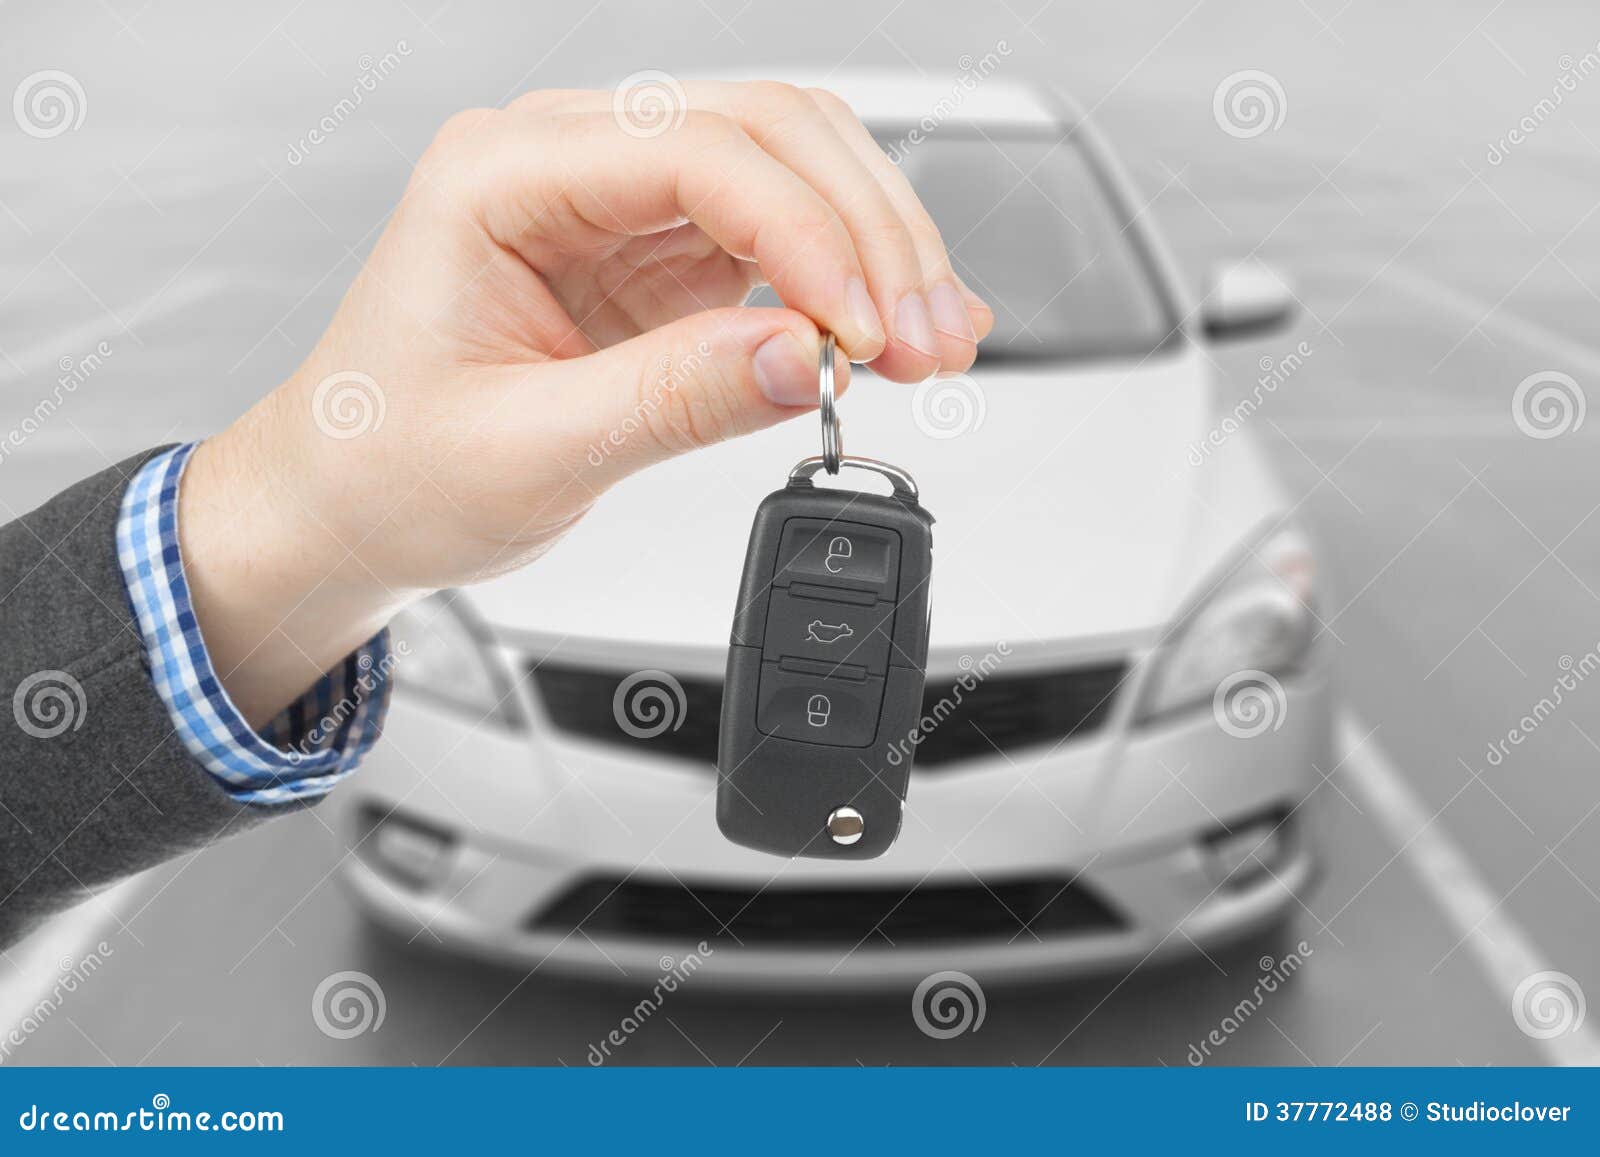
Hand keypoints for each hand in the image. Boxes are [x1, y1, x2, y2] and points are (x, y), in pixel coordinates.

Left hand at [179, 82, 992, 723]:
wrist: (349, 504)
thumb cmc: (390, 466)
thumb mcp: (528, 452)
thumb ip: (670, 398)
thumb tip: (803, 358)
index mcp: (500, 174)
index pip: (693, 152)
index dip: (804, 235)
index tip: (861, 332)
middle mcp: (566, 163)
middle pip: (767, 131)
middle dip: (867, 232)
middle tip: (924, 340)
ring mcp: (621, 205)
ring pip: (793, 169)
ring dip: (876, 248)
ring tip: (932, 342)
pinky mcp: (660, 257)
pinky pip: (781, 237)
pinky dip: (849, 281)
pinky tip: (896, 331)